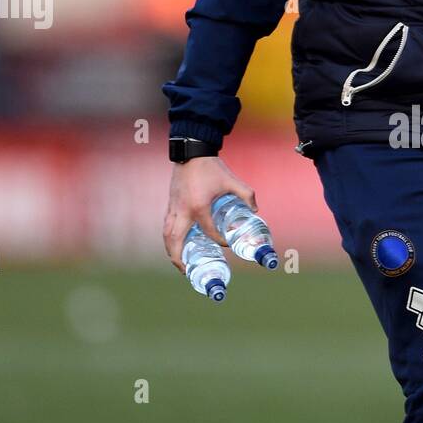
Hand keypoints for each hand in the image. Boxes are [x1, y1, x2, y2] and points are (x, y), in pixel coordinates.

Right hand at [163, 156, 258, 273]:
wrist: (191, 151)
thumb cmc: (211, 167)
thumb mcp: (232, 181)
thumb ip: (247, 195)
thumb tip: (255, 210)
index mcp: (199, 207)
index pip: (209, 232)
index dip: (219, 241)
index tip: (226, 244)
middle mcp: (182, 210)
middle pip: (175, 241)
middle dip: (178, 259)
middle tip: (187, 271)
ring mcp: (173, 207)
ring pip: (167, 235)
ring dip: (171, 251)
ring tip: (179, 263)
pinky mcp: (170, 203)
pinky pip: (167, 226)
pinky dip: (169, 238)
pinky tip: (175, 244)